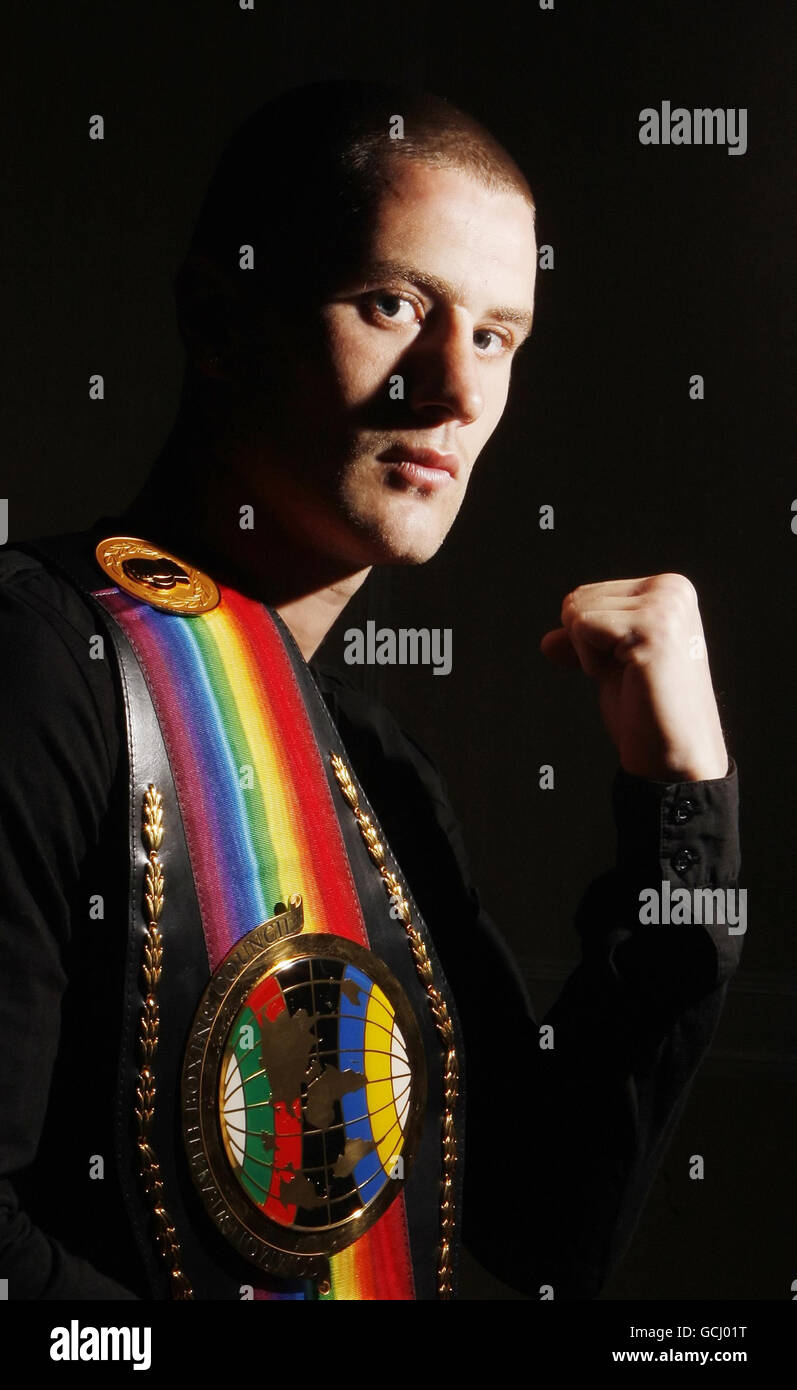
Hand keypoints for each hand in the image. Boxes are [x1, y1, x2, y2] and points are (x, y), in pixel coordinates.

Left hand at [540, 573, 728, 780]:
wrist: (673, 757)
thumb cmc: (647, 713)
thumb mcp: (609, 666)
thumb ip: (582, 645)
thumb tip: (548, 642)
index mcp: (668, 589)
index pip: (587, 594)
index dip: (589, 640)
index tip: (628, 666)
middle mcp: (671, 590)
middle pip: (579, 598)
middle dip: (587, 645)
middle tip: (629, 675)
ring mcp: (664, 607)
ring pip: (577, 611)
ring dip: (590, 655)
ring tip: (631, 677)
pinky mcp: (651, 630)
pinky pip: (582, 626)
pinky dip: (590, 661)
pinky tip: (628, 679)